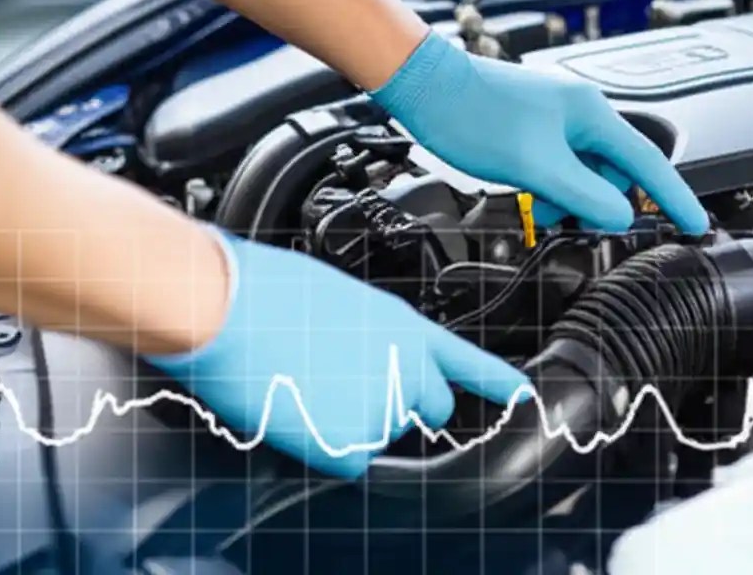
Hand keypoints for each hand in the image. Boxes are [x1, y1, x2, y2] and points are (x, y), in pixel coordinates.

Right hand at [145, 230, 529, 478]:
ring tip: (307, 383)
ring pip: (380, 433)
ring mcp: (382, 407)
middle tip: (346, 381)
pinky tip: (299, 412)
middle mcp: (406, 367)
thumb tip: (359, 354)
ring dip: (351, 419)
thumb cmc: (267, 290)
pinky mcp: (349, 443)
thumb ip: (369, 333)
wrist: (228, 306)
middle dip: (398, 403)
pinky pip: (348, 461)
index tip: (524, 397)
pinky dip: (325, 447)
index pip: (469, 362)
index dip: (499, 383)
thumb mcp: (339, 298)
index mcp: (405, 325)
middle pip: (428, 408)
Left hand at [370, 31, 709, 234]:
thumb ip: (583, 195)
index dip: (675, 199)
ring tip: (531, 206)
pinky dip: (545, 186)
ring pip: (581, 173)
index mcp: (591, 115)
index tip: (697, 225)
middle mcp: (580, 112)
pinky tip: (519, 190)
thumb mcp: (534, 168)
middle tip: (559, 218)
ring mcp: (555, 119)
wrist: (424, 87)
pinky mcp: (532, 127)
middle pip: (612, 173)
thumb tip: (619, 217)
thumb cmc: (473, 117)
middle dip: (592, 203)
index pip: (648, 164)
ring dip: (564, 198)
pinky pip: (556, 166)